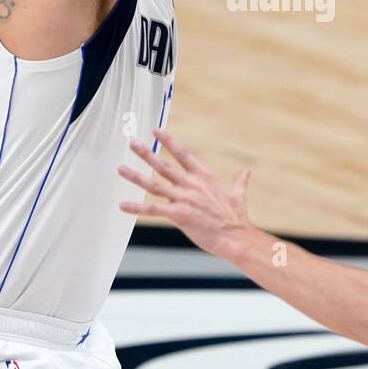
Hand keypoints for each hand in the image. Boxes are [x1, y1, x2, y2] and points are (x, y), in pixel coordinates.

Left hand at [117, 129, 254, 259]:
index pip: (183, 155)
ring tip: (121, 169)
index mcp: (204, 177)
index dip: (168, 142)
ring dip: (136, 176)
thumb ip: (240, 181)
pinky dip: (136, 207)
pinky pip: (153, 210)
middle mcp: (191, 185)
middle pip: (164, 166)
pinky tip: (122, 205)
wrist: (237, 237)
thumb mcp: (239, 195)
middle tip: (132, 143)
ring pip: (154, 185)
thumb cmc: (237, 218)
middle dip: (146, 153)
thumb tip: (247, 171)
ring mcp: (184, 199)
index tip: (156, 131)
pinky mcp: (178, 215)